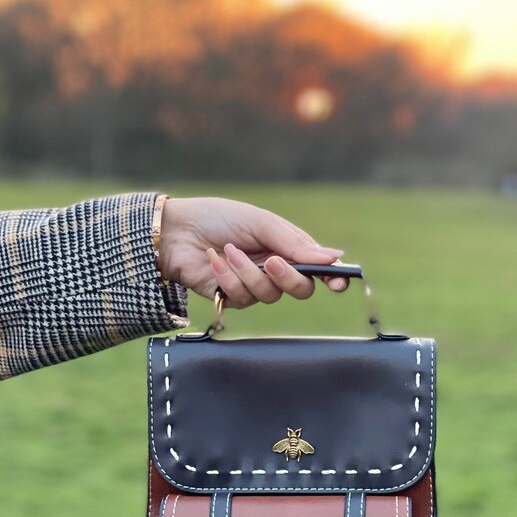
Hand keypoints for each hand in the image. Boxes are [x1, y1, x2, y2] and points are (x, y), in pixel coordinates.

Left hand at [158, 197, 346, 308]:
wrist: (178, 231)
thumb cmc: (220, 217)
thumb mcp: (261, 223)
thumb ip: (295, 243)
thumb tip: (334, 257)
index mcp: (288, 246)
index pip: (319, 267)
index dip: (333, 277)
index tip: (338, 282)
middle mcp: (275, 268)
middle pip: (301, 289)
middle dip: (289, 278)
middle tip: (273, 261)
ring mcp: (254, 284)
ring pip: (269, 295)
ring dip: (248, 273)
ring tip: (229, 252)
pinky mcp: (232, 297)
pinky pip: (242, 298)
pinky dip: (228, 278)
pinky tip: (215, 261)